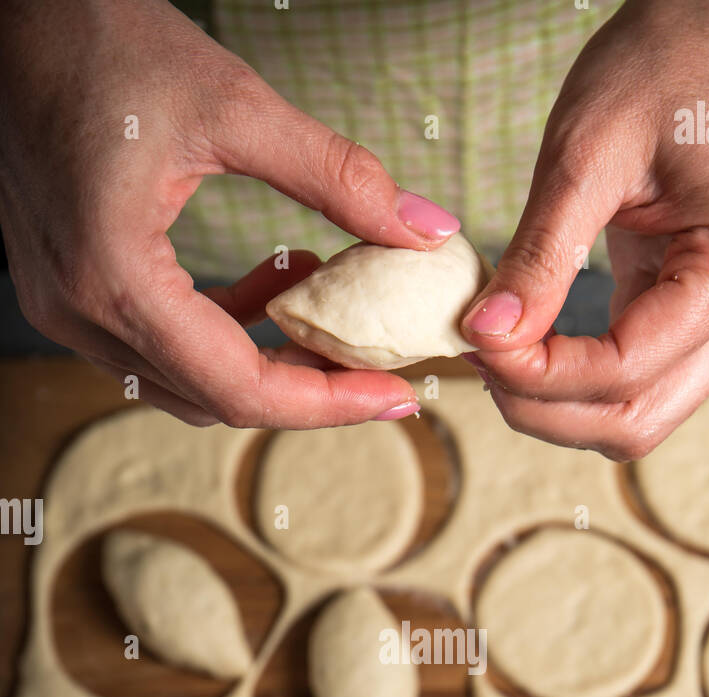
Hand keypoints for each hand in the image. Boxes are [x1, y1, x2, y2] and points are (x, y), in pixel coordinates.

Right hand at [0, 0, 459, 427]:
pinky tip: (278, 280)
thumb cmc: (102, 41)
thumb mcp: (235, 104)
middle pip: (216, 400)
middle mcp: (79, 312)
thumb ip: (337, 177)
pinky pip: (160, 345)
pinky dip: (225, 330)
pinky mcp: (70, 290)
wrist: (13, 16)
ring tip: (333, 317)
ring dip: (267, 362)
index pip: (238, 388)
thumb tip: (426, 229)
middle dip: (307, 392)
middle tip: (381, 372)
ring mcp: (66, 308)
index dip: (327, 404)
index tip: (396, 396)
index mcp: (114, 277)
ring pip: (188, 383)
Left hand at [460, 0, 708, 458]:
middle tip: (478, 358)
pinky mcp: (697, 326)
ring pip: (633, 422)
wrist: (704, 39)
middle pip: (634, 422)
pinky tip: (527, 349)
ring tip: (496, 353)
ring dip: (556, 408)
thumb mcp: (584, 154)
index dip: (540, 374)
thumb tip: (487, 335)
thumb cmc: (655, 72)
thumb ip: (539, 255)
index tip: (475, 340)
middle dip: (544, 408)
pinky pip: (632, 390)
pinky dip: (573, 387)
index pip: (626, 369)